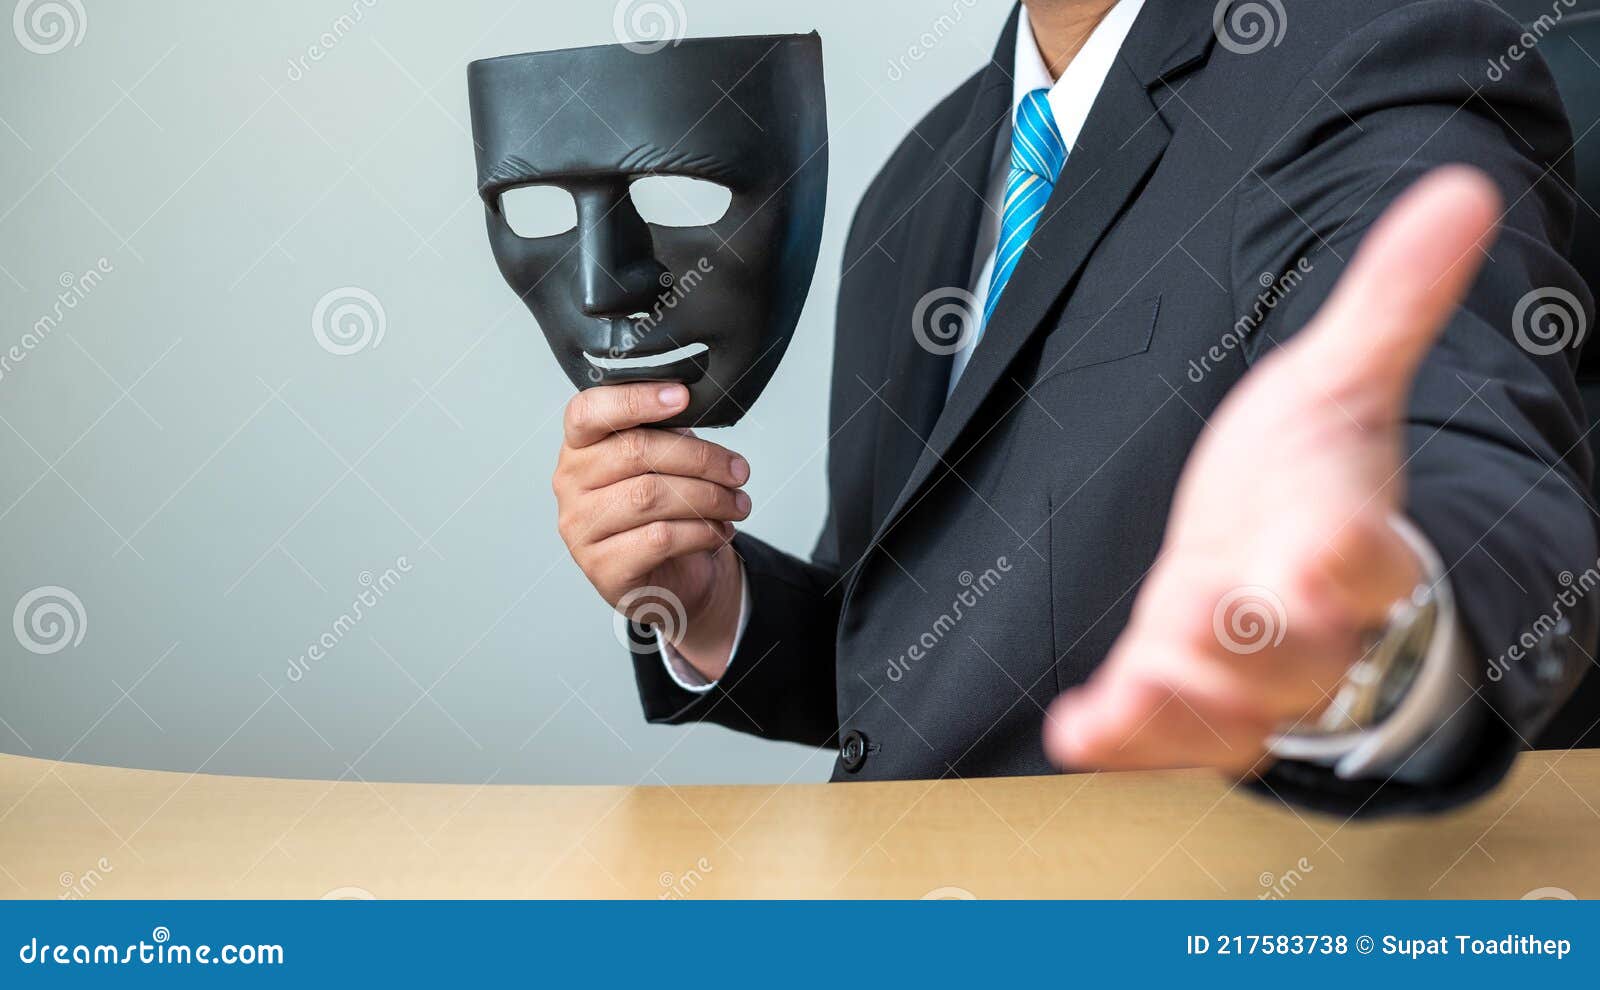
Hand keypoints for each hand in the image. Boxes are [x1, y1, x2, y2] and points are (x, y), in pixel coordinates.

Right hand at [554, 382, 749, 678]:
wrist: (666, 580)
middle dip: (700, 458)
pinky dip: (701, 531)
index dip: (635, 399)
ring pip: (650, 496)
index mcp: (580, 446)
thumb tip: (697, 409)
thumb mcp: (663, 464)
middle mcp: (569, 483)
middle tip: (738, 470)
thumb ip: (666, 435)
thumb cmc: (661, 511)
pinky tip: (719, 530)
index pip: (588, 412)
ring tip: (738, 504)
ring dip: (708, 497)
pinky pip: (659, 538)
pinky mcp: (601, 568)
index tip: (682, 396)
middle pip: (634, 452)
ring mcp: (580, 527)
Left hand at [1043, 166, 1501, 775]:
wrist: (1278, 543)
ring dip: (1183, 704)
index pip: (1374, 560)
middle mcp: (1305, 622)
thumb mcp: (1340, 377)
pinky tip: (1077, 732)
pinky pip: (1163, 735)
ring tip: (1133, 692)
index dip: (1354, 556)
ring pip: (1232, 712)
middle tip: (1213, 612)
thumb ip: (1392, 299)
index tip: (1333, 539)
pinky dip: (1123, 738)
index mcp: (1353, 542)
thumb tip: (1461, 190)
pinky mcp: (1181, 692)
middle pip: (1300, 653)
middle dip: (1257, 641)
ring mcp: (1241, 670)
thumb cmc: (1311, 468)